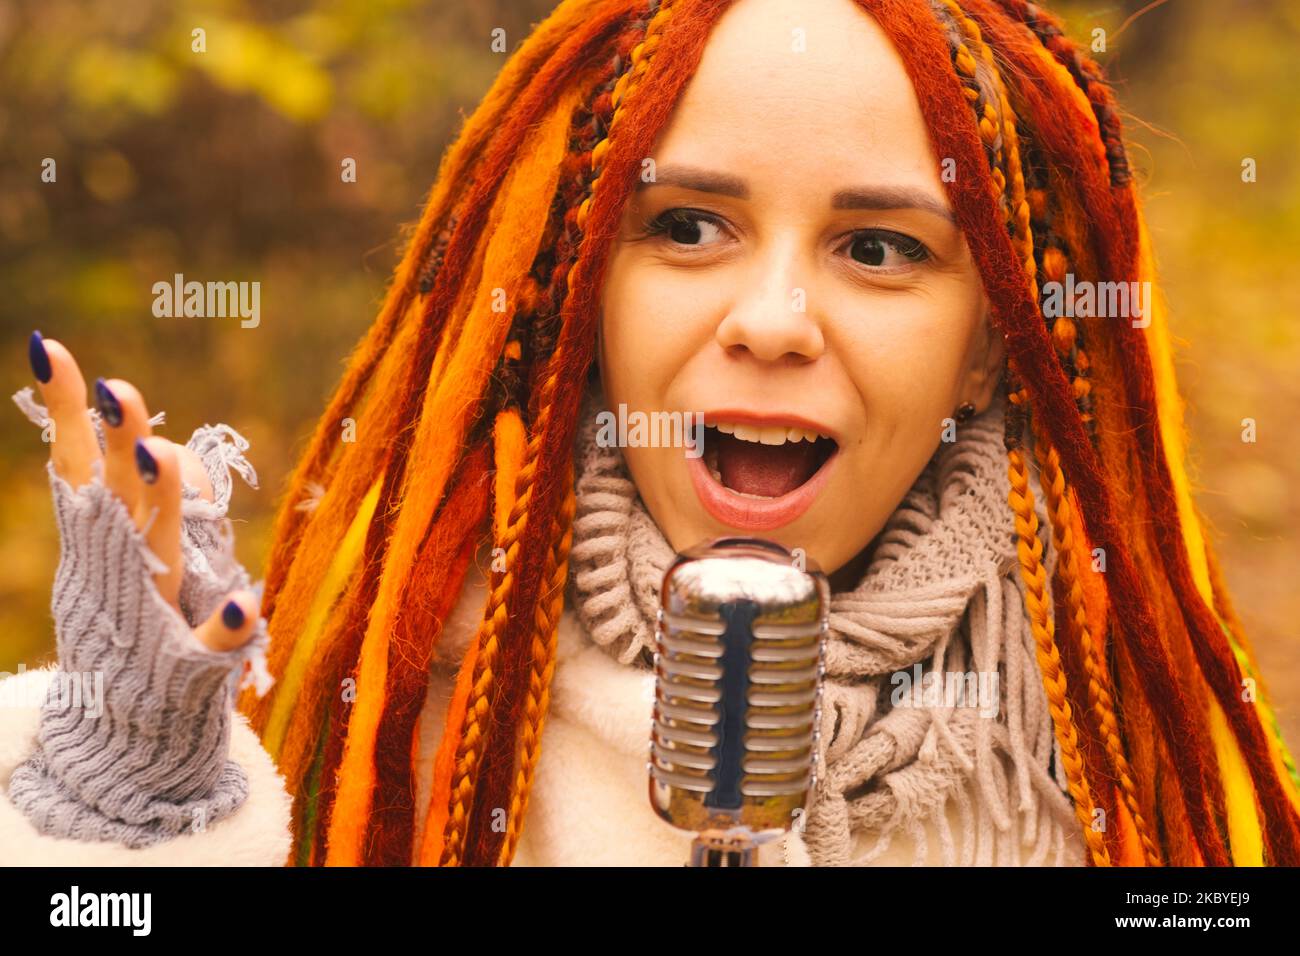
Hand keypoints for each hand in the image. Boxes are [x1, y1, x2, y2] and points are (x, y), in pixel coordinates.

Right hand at [25, 329, 256, 650]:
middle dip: (118, 440)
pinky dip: (226, 624)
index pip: (82, 461)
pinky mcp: (191, 660)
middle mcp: (124, 564)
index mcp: (104, 537)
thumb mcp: (123, 555)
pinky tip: (244, 605)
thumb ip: (139, 499)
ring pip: (157, 546)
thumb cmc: (130, 628)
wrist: (125, 729)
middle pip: (118, 490)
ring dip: (159, 503)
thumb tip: (154, 443)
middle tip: (115, 387)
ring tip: (161, 455)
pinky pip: (210, 641)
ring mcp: (156, 609)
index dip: (66, 408)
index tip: (48, 346)